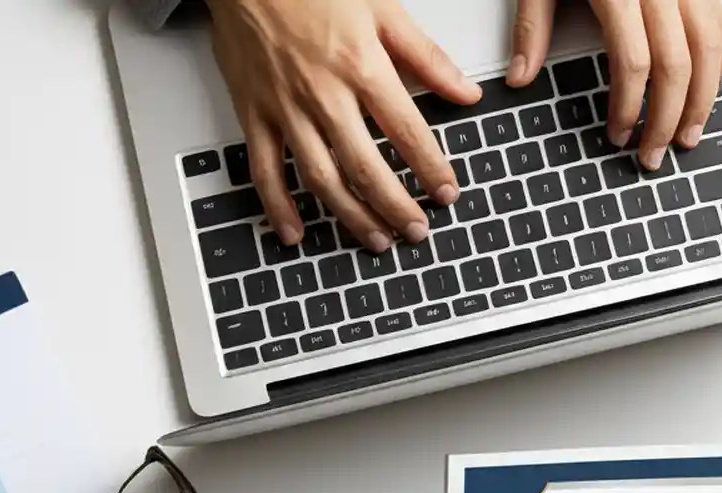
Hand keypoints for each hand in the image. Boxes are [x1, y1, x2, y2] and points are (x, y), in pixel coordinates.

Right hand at [206, 0, 482, 250]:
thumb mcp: (383, 9)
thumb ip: (427, 57)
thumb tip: (466, 92)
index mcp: (362, 67)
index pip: (407, 132)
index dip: (431, 168)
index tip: (447, 193)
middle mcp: (323, 95)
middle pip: (365, 167)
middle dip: (396, 206)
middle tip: (417, 231)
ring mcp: (286, 109)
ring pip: (321, 178)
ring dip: (351, 216)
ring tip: (377, 240)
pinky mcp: (254, 114)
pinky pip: (264, 169)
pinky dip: (278, 206)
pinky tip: (295, 232)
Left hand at [507, 0, 721, 171]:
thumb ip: (533, 26)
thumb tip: (521, 77)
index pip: (634, 61)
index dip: (629, 105)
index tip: (618, 134)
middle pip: (678, 64)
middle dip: (666, 118)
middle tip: (652, 154)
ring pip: (710, 49)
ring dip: (702, 101)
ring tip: (687, 137)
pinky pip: (721, 26)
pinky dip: (718, 65)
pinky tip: (706, 93)